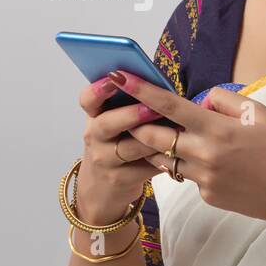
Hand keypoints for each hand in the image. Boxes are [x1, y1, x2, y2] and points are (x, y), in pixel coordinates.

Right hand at [73, 76, 166, 224]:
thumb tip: (160, 84)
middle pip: (107, 123)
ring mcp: (105, 160)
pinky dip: (161, 157)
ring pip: (129, 148)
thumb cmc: (115, 146)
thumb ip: (128, 105)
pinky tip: (177, 150)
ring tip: (174, 128)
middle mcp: (95, 137)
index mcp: (94, 116)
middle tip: (152, 107)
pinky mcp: (120, 179)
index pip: (88, 99)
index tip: (114, 77)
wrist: (102, 188)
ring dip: (152, 138)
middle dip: (131, 114)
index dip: (99, 88)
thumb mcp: (113, 125)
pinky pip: (144, 166)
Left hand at [113, 71, 265, 232]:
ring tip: (163, 135)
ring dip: (157, 146)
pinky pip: (185, 176)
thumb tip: (199, 102)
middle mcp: (205, 155)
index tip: (120, 76)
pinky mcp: (206, 196)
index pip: (170, 106)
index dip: (142, 90)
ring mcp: (203, 179)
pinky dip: (186, 164)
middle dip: (137, 123)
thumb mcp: (260, 113)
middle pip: (152, 137)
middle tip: (130, 112)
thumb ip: (224, 101)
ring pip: (163, 159)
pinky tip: (206, 161)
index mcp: (218, 130)